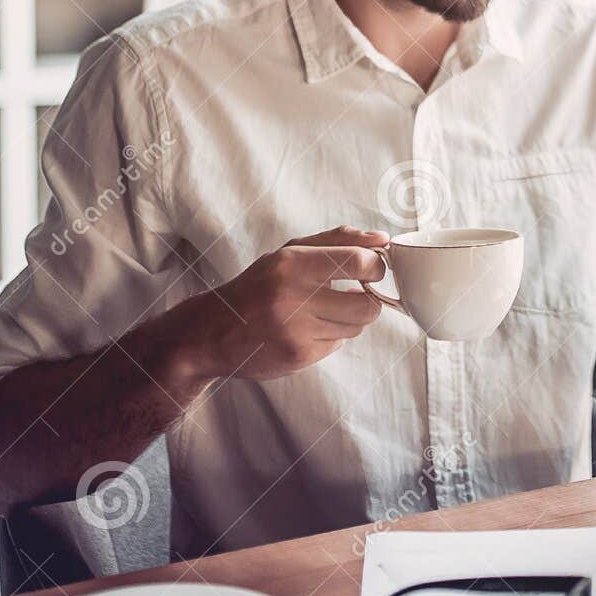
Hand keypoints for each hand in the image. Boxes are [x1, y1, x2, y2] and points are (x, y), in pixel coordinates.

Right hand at [190, 226, 389, 381]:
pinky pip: (337, 344)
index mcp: (292, 263)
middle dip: (370, 299)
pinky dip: (330, 336)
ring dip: (349, 319)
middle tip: (356, 293)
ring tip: (324, 311)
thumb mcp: (290, 253)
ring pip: (355, 326)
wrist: (212, 332)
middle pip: (367, 304)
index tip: (372, 268)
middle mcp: (293, 297)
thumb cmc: (258, 286)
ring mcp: (296, 330)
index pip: (358, 261)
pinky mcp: (299, 355)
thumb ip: (338, 240)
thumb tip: (382, 239)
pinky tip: (307, 330)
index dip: (376, 266)